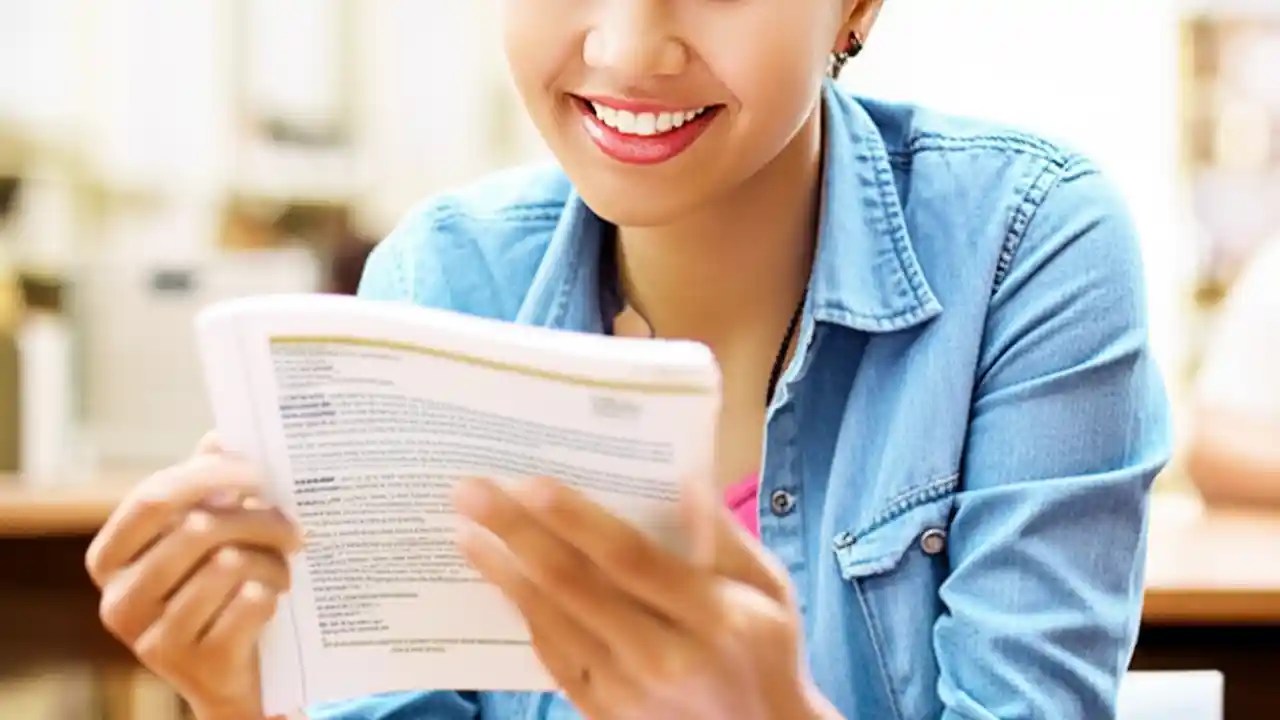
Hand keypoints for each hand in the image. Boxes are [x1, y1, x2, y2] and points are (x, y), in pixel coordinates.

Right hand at [85, 434, 303, 719]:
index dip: (210, 476)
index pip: (154, 497)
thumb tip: (219, 437)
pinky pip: (249, 603)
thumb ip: (204, 490)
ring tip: (285, 568)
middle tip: (295, 525)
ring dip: (273, 560)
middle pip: (199, 529)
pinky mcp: (194, 665)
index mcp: (110, 558)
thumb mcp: (204, 540)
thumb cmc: (217, 593)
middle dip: (258, 518)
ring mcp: (150, 639)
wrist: (233, 676)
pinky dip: (272, 592)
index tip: (259, 471)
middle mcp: (119, 600)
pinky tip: (274, 598)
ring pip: (229, 565)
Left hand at [452, 476, 838, 719]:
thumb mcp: (768, 587)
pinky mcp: (604, 713)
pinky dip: (522, 617)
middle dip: (517, 535)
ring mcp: (628, 693)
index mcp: (710, 618)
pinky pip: (552, 659)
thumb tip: (683, 476)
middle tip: (470, 492)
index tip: (531, 483)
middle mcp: (662, 658)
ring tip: (466, 532)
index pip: (631, 561)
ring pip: (552, 624)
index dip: (578, 521)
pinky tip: (498, 582)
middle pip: (576, 587)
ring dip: (503, 575)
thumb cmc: (765, 650)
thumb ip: (724, 535)